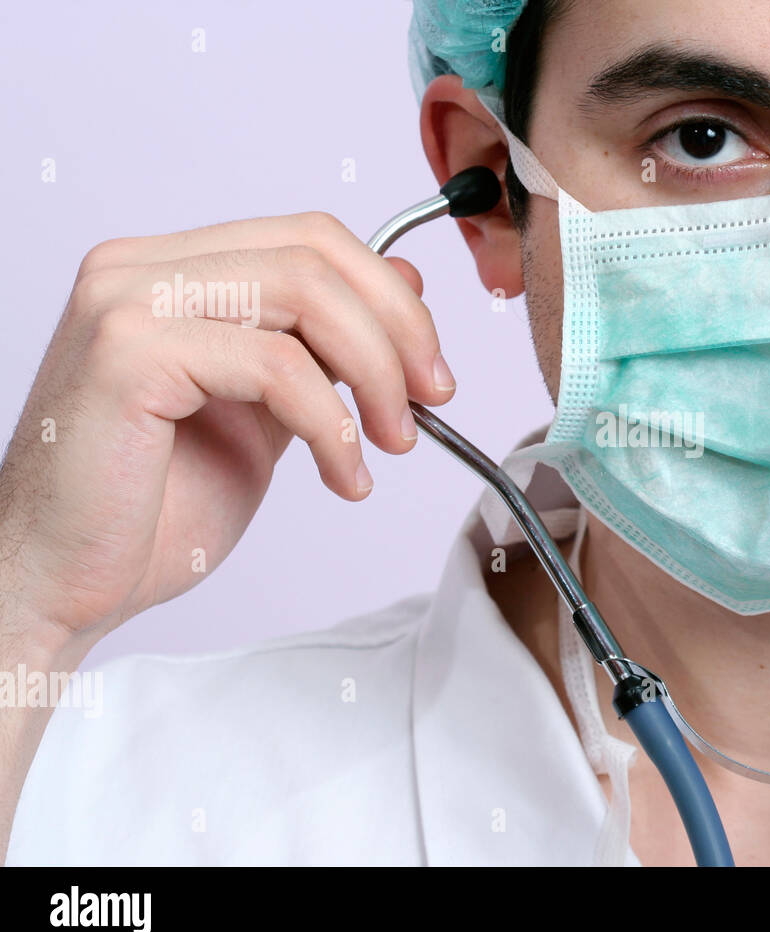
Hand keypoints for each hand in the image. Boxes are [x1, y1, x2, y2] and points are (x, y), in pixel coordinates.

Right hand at [0, 212, 454, 650]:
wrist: (65, 582)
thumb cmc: (154, 507)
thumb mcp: (267, 412)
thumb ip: (320, 349)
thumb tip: (402, 288)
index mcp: (172, 269)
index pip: (311, 238)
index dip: (390, 297)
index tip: (431, 368)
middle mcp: (141, 267)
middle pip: (317, 251)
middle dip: (398, 329)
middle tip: (431, 401)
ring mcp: (128, 301)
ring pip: (306, 294)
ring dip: (374, 374)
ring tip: (390, 443)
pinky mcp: (127, 354)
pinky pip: (274, 366)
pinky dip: (332, 425)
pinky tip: (343, 476)